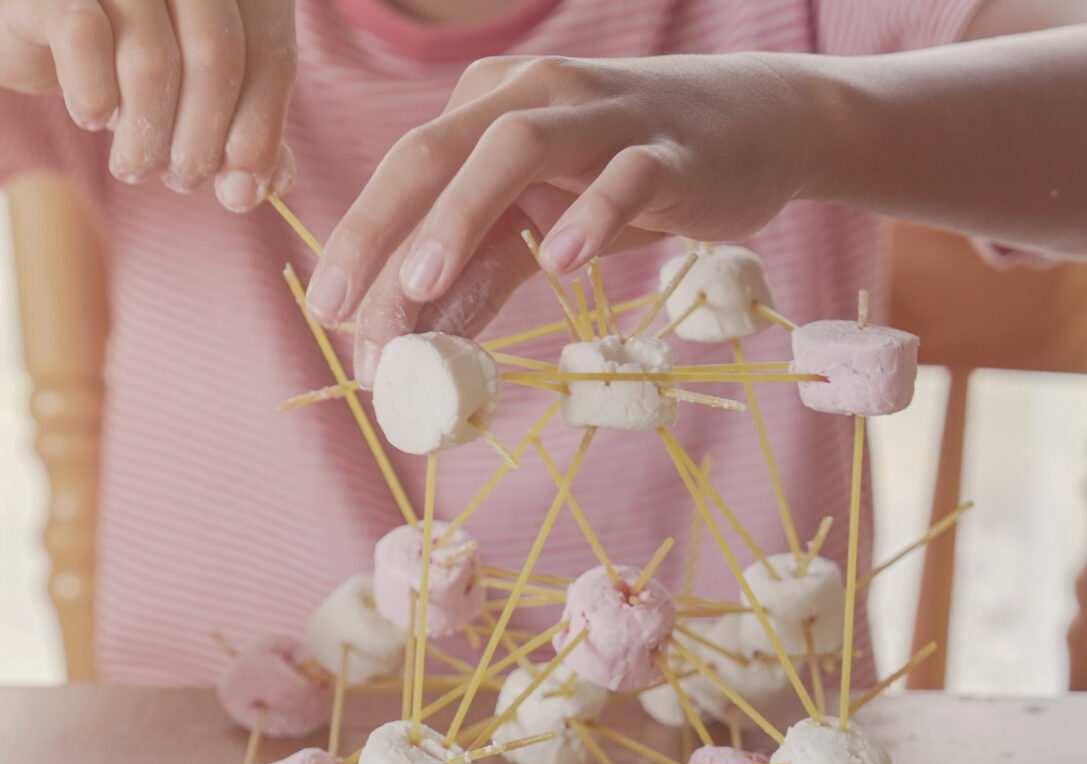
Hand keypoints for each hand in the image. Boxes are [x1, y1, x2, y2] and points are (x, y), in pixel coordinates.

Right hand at [0, 0, 296, 204]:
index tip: (244, 188)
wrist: (19, 24)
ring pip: (153, 61)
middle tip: (183, 181)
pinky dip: (93, 97)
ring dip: (148, 137)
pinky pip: (85, 40)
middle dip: (203, 141)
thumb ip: (240, 129)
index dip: (262, 129)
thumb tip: (267, 186)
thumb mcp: (192, 95)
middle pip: (218, 56)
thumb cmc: (119, 59)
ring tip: (136, 166)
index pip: (270, 50)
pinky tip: (93, 116)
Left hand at [309, 53, 818, 350]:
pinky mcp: (670, 150)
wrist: (758, 127)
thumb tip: (408, 346)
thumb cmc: (631, 176)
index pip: (408, 172)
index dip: (361, 240)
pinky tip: (562, 261)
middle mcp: (533, 95)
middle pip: (436, 149)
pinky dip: (589, 214)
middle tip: (347, 306)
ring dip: (463, 212)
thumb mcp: (545, 220)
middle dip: (381, 228)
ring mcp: (603, 117)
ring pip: (517, 146)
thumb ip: (479, 273)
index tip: (328, 313)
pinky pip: (624, 175)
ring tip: (427, 280)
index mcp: (488, 106)